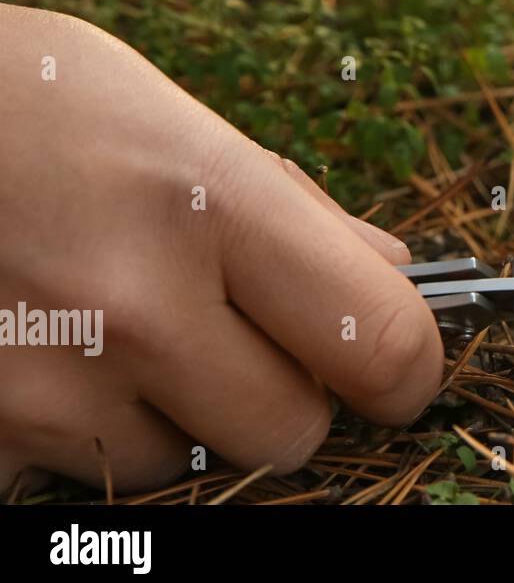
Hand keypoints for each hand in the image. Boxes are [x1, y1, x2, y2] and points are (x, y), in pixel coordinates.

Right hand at [0, 5, 443, 492]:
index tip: (397, 367)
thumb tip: (394, 277)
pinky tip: (54, 350)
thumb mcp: (177, 120)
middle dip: (288, 397)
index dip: (407, 367)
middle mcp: (134, 303)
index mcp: (213, 202)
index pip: (380, 340)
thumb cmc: (36, 106)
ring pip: (183, 464)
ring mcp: (47, 379)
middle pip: (292, 432)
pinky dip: (85, 432)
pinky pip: (82, 476)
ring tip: (118, 323)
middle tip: (242, 337)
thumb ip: (295, 210)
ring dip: (175, 416)